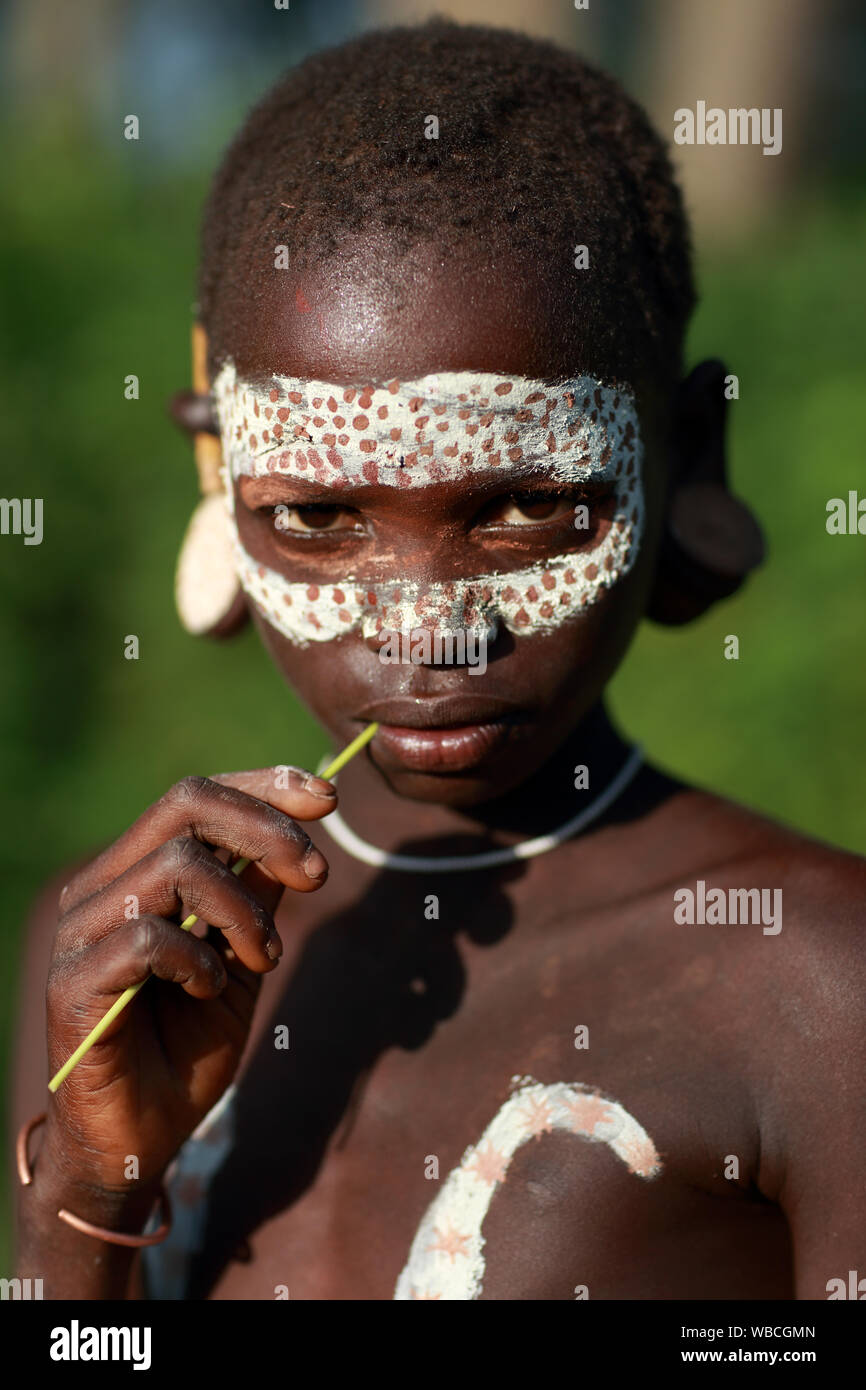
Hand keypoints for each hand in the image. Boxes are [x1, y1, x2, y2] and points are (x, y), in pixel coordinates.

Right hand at [41, 767, 335, 1190]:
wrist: (140, 1141)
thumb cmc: (186, 1048)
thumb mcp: (242, 960)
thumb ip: (256, 898)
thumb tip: (296, 833)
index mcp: (136, 873)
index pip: (194, 797)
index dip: (263, 785)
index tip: (329, 798)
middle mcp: (102, 889)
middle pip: (185, 805)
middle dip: (266, 827)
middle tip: (318, 873)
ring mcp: (80, 933)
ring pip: (175, 864)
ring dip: (242, 909)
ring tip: (265, 959)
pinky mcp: (72, 985)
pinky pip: (146, 939)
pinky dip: (198, 959)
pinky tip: (208, 989)